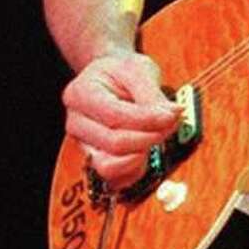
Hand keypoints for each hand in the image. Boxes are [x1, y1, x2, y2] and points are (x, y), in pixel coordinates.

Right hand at [62, 50, 178, 191]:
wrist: (109, 80)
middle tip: (170, 125)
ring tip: (156, 138)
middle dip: (149, 137)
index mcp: (80, 94)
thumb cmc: (121, 72)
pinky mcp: (95, 160)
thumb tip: (172, 115)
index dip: (147, 120)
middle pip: (114, 143)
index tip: (172, 115)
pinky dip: (134, 171)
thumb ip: (153, 95)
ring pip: (110, 166)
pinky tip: (147, 152)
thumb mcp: (138, 69)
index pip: (115, 116)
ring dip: (141, 156)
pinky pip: (114, 179)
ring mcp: (83, 145)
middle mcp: (76, 122)